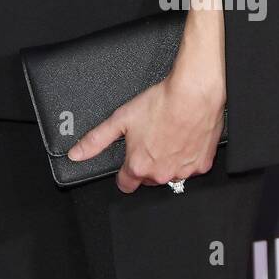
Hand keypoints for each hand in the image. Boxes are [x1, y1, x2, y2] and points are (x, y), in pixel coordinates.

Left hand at [66, 71, 225, 193]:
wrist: (193, 94)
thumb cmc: (160, 104)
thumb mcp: (120, 119)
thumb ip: (96, 140)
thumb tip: (76, 153)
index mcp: (138, 166)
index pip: (125, 184)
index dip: (123, 174)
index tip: (125, 166)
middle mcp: (160, 174)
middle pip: (147, 178)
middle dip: (145, 163)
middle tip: (149, 140)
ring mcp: (183, 172)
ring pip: (170, 173)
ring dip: (167, 161)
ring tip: (166, 136)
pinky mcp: (202, 165)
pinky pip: (191, 167)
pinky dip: (187, 157)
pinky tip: (183, 138)